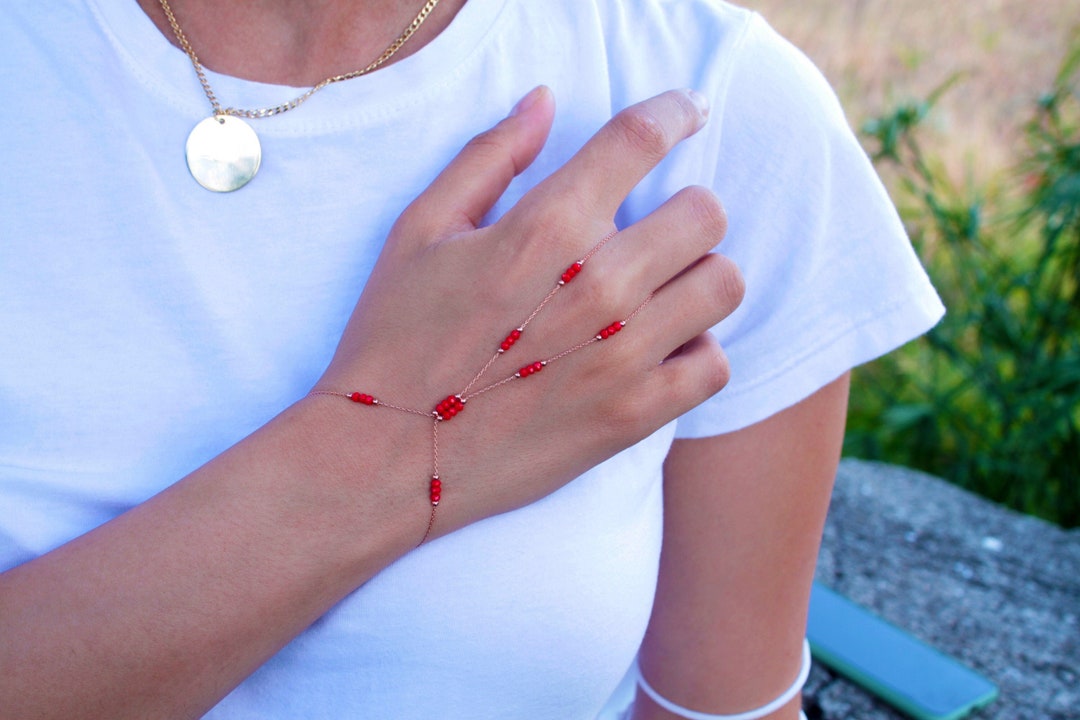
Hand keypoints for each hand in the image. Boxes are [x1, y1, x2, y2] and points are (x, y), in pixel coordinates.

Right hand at [315, 86, 743, 533]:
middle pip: (706, 213)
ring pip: (723, 284)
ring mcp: (625, 355)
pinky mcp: (634, 416)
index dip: (675, 112)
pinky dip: (696, 350)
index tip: (685, 113)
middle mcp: (600, 285)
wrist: (388, 456)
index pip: (643, 137)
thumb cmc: (395, 338)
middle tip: (652, 229)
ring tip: (658, 289)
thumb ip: (489, 156)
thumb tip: (544, 102)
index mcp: (547, 226)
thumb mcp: (421, 229)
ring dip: (696, 276)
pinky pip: (715, 365)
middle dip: (683, 208)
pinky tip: (657, 348)